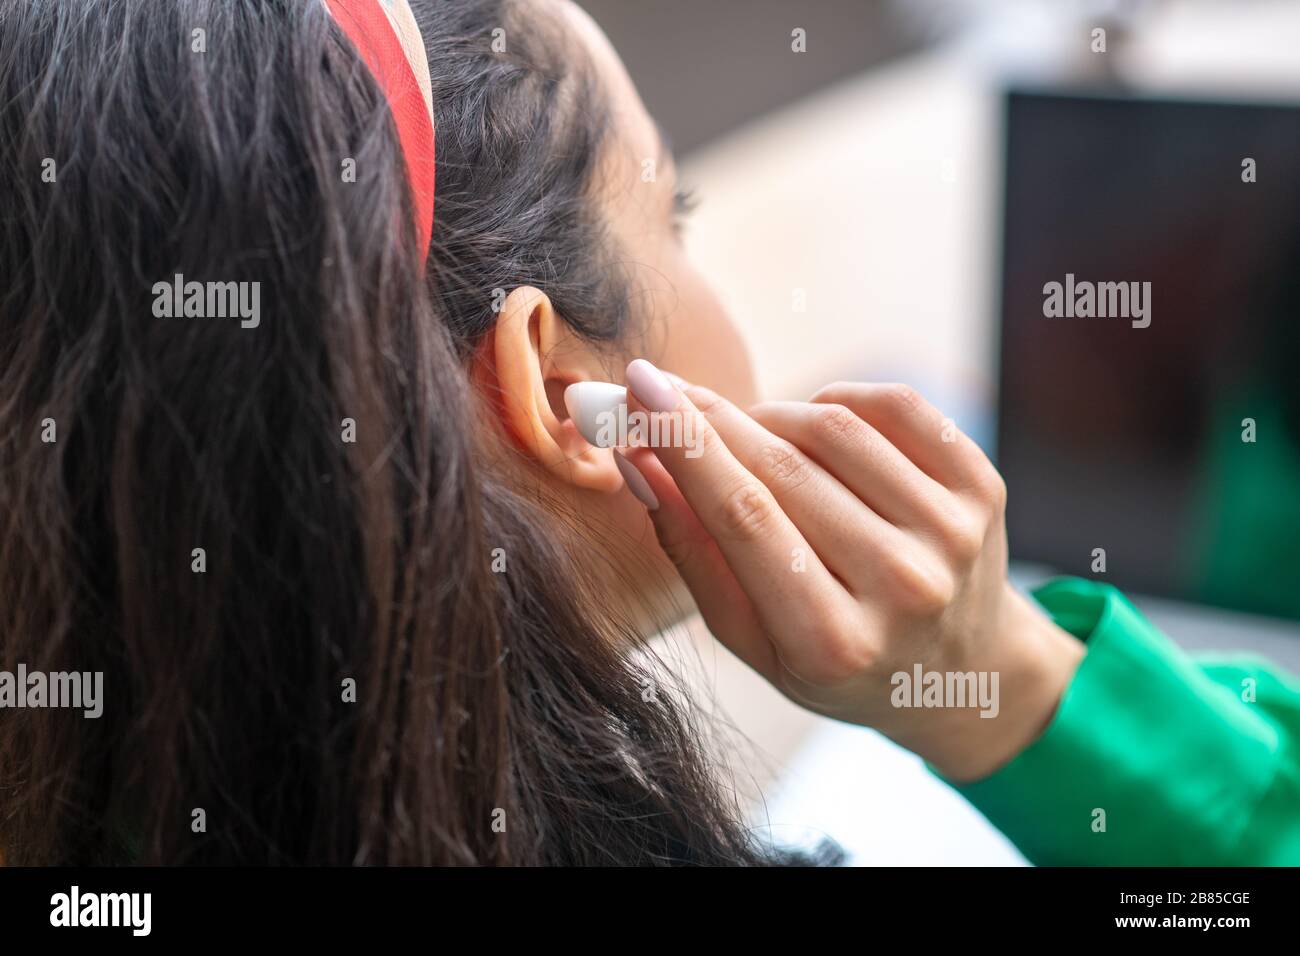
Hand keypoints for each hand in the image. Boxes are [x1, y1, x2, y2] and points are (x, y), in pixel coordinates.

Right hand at [619, 360, 1083, 780]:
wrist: (962, 672)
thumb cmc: (840, 661)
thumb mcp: (754, 640)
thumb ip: (693, 554)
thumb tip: (640, 460)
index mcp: (834, 642)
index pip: (744, 517)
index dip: (685, 444)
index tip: (640, 391)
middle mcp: (903, 586)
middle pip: (782, 468)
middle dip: (709, 419)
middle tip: (664, 394)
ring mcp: (951, 534)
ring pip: (833, 426)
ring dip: (771, 416)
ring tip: (751, 440)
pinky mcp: (983, 489)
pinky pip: (895, 405)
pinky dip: (839, 399)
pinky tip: (817, 429)